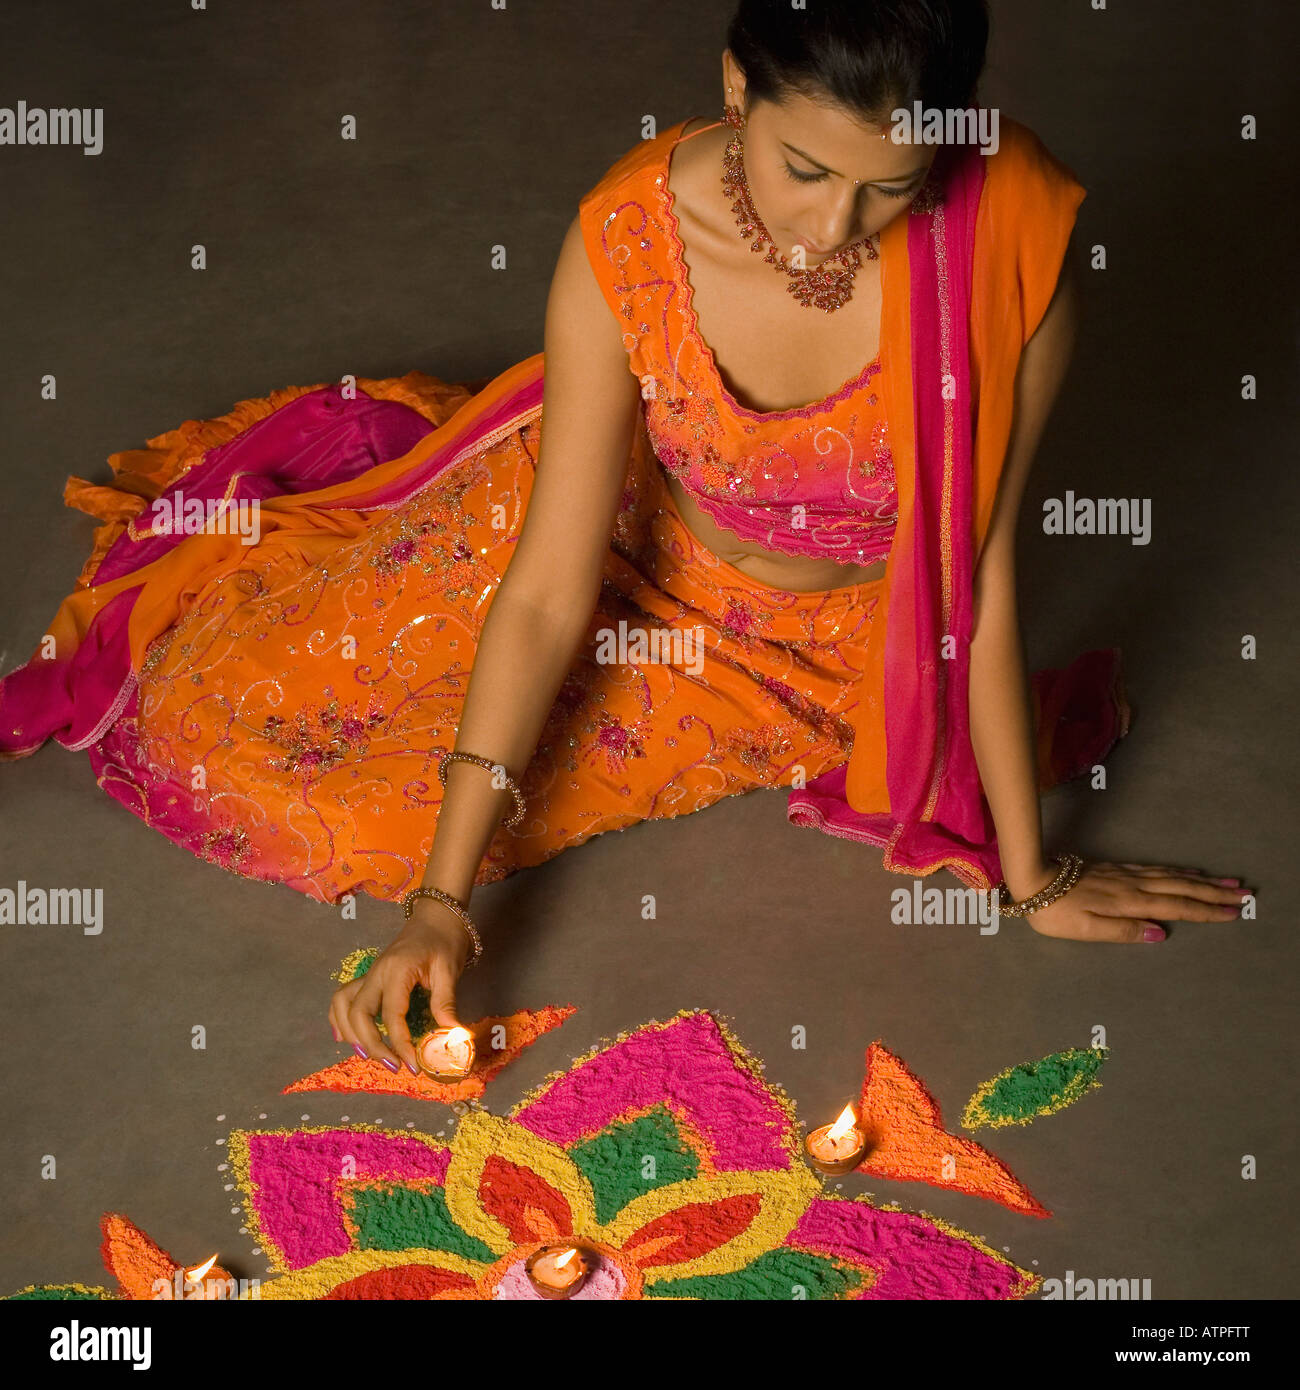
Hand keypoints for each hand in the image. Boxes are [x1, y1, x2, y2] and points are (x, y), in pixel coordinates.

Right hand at [328, 899, 470, 1074]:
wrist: (436, 916)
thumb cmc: (445, 940)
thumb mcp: (449, 970)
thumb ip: (446, 1004)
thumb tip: (453, 1038)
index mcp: (397, 970)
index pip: (391, 1016)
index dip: (400, 1044)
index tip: (414, 1066)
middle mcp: (376, 973)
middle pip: (358, 1013)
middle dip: (371, 1045)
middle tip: (393, 1066)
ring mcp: (369, 974)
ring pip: (342, 1005)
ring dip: (351, 1034)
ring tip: (369, 1056)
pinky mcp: (369, 977)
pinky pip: (343, 997)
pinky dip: (339, 1018)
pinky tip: (346, 1036)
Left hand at [1015, 860, 1249, 942]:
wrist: (1033, 879)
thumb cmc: (1055, 912)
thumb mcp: (1086, 930)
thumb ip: (1124, 931)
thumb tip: (1160, 933)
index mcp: (1129, 903)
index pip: (1176, 908)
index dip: (1206, 912)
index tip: (1233, 913)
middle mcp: (1133, 886)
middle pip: (1181, 889)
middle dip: (1214, 893)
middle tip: (1244, 895)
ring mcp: (1125, 875)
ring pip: (1171, 876)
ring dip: (1201, 880)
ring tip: (1226, 882)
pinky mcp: (1116, 869)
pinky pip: (1156, 869)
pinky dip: (1177, 871)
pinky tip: (1186, 872)